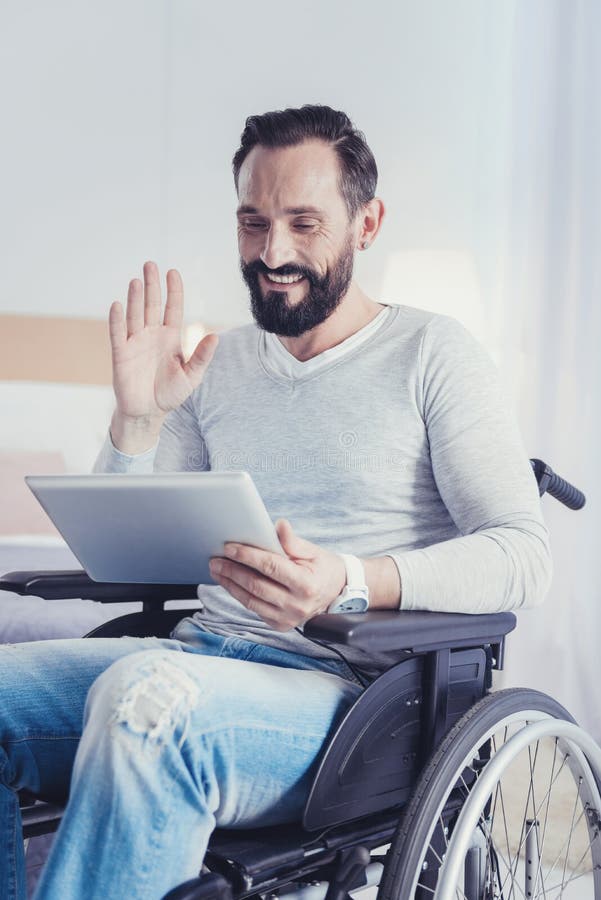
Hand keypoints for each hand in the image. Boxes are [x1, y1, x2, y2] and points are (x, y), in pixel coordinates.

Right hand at [109, 261, 217, 432]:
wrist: (149, 413)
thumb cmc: (171, 393)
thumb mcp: (192, 376)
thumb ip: (202, 356)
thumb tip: (215, 337)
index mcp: (170, 337)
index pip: (172, 308)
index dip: (173, 290)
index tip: (172, 272)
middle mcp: (152, 335)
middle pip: (152, 305)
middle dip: (151, 285)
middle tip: (150, 264)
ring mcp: (135, 343)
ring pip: (135, 315)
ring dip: (135, 298)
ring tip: (137, 280)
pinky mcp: (121, 355)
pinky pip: (118, 334)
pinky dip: (117, 320)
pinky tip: (117, 305)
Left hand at [209, 519, 346, 630]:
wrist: (335, 593)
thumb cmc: (323, 568)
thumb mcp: (313, 551)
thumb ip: (293, 541)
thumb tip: (279, 525)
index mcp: (306, 584)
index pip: (270, 567)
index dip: (248, 556)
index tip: (230, 547)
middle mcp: (297, 605)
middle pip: (256, 585)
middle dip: (232, 570)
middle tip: (216, 559)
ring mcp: (287, 618)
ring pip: (250, 600)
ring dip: (230, 584)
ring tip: (217, 570)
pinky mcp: (279, 624)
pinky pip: (254, 608)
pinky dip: (239, 595)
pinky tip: (230, 582)